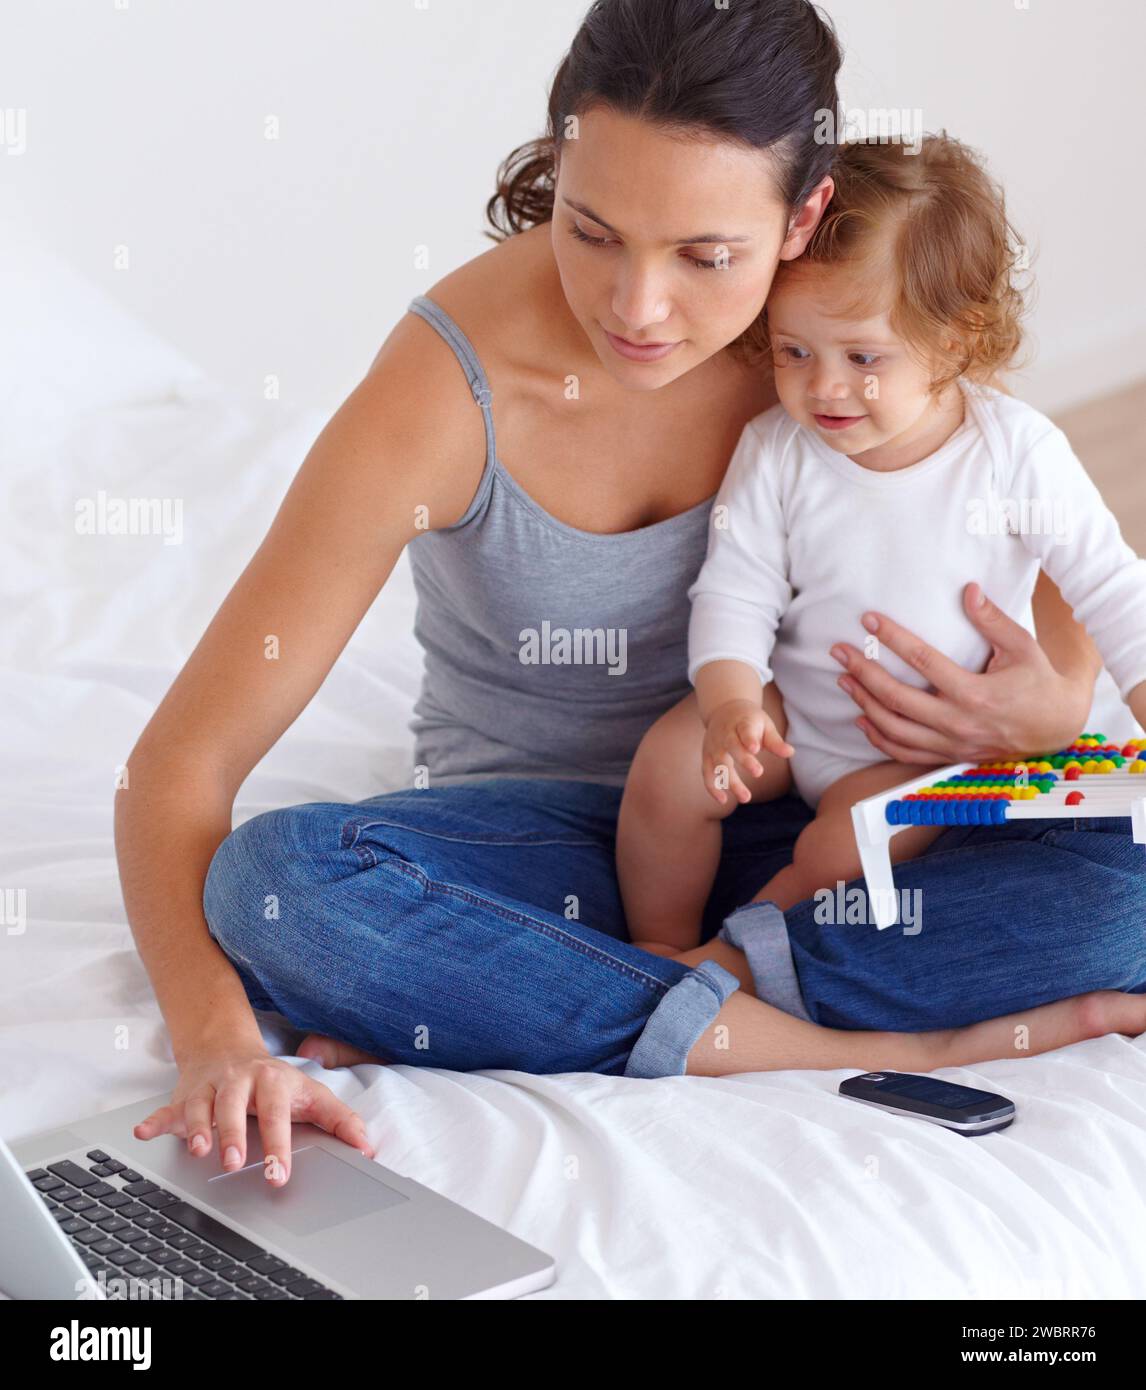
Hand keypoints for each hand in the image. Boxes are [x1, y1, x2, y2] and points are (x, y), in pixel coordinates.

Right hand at [133, 1047, 374, 1186]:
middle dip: (233, 1133)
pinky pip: (167, 1108)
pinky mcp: (185, 1095)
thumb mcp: (311, 1094)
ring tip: (199, 1151)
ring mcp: (210, 1087)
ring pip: (201, 1105)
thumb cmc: (275, 1080)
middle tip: (233, 1164)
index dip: (278, 1144)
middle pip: (235, 1105)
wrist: (228, 1046)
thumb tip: (368, 1147)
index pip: (278, 1113)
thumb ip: (340, 1120)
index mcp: (273, 1081)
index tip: (279, 1174)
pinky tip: (143, 1132)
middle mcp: (239, 1081)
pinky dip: (155, 1120)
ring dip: (199, 1127)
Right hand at [702, 698, 792, 804]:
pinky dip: (713, 787)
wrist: (723, 710)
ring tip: (746, 798)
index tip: (755, 748)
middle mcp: (724, 734)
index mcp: (741, 723)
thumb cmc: (749, 721)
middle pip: (731, 747)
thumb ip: (775, 741)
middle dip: (743, 760)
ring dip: (730, 781)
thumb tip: (790, 753)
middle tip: (759, 773)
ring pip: (719, 764)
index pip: (744, 731)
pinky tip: (724, 801)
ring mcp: (713, 746)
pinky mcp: (706, 757)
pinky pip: (707, 774)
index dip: (748, 739)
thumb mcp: (764, 725)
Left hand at [829, 583, 1093, 764]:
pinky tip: (861, 718)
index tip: (868, 620)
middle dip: (863, 673)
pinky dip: (878, 738)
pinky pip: (904, 753)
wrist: (1056, 727)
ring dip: (864, 704)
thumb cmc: (1037, 681)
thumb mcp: (1022, 646)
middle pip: (897, 699)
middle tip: (839, 651)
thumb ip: (992, 620)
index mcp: (975, 693)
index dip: (893, 639)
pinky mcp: (948, 756)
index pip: (923, 662)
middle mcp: (958, 722)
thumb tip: (968, 589)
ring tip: (844, 679)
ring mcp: (951, 744)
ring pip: (894, 729)